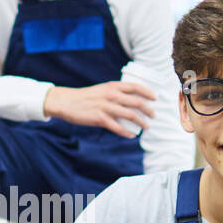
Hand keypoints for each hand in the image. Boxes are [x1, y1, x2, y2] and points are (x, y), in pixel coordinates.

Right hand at [42, 81, 156, 137]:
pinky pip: (117, 127)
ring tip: (147, 127)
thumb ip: (115, 94)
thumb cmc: (86, 97)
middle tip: (154, 116)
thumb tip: (130, 101)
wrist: (67, 102)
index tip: (155, 98)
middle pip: (137, 102)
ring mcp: (106, 107)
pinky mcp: (99, 119)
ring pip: (130, 115)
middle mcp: (111, 95)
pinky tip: (132, 135)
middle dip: (149, 110)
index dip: (148, 92)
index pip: (136, 87)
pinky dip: (127, 132)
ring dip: (141, 122)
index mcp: (113, 86)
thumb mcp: (102, 90)